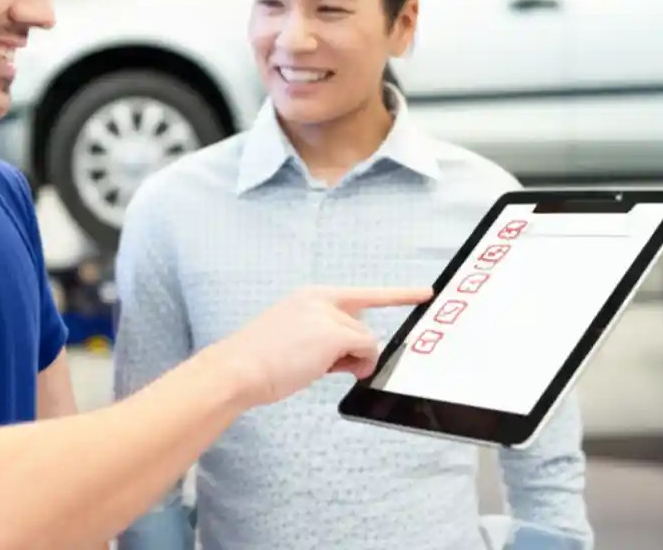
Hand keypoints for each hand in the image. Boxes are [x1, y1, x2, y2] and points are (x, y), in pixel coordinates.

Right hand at [210, 285, 432, 406]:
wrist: (237, 369)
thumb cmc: (259, 361)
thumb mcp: (294, 340)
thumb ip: (326, 338)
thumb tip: (357, 356)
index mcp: (309, 296)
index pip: (362, 294)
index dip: (398, 294)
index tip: (425, 293)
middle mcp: (320, 299)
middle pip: (362, 326)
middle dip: (352, 351)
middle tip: (323, 365)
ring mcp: (328, 314)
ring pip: (366, 340)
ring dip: (352, 360)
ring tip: (314, 367)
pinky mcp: (334, 332)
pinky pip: (366, 350)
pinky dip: (359, 364)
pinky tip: (333, 370)